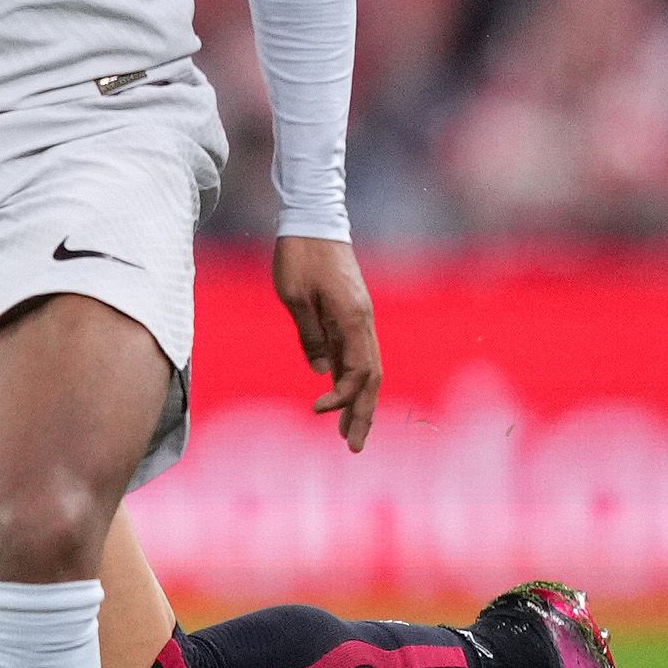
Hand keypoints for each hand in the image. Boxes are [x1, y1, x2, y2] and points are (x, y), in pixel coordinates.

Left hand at [271, 234, 380, 450]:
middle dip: (364, 414)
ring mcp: (360, 318)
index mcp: (353, 319)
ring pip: (367, 368)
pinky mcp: (351, 313)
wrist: (312, 219)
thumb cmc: (299, 255)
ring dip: (360, 401)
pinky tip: (340, 398)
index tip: (317, 412)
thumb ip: (311, 335)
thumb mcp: (295, 298)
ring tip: (350, 432)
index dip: (342, 399)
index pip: (358, 373)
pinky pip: (356, 353)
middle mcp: (363, 321)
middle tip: (355, 448)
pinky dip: (351, 379)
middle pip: (371, 378)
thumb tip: (321, 370)